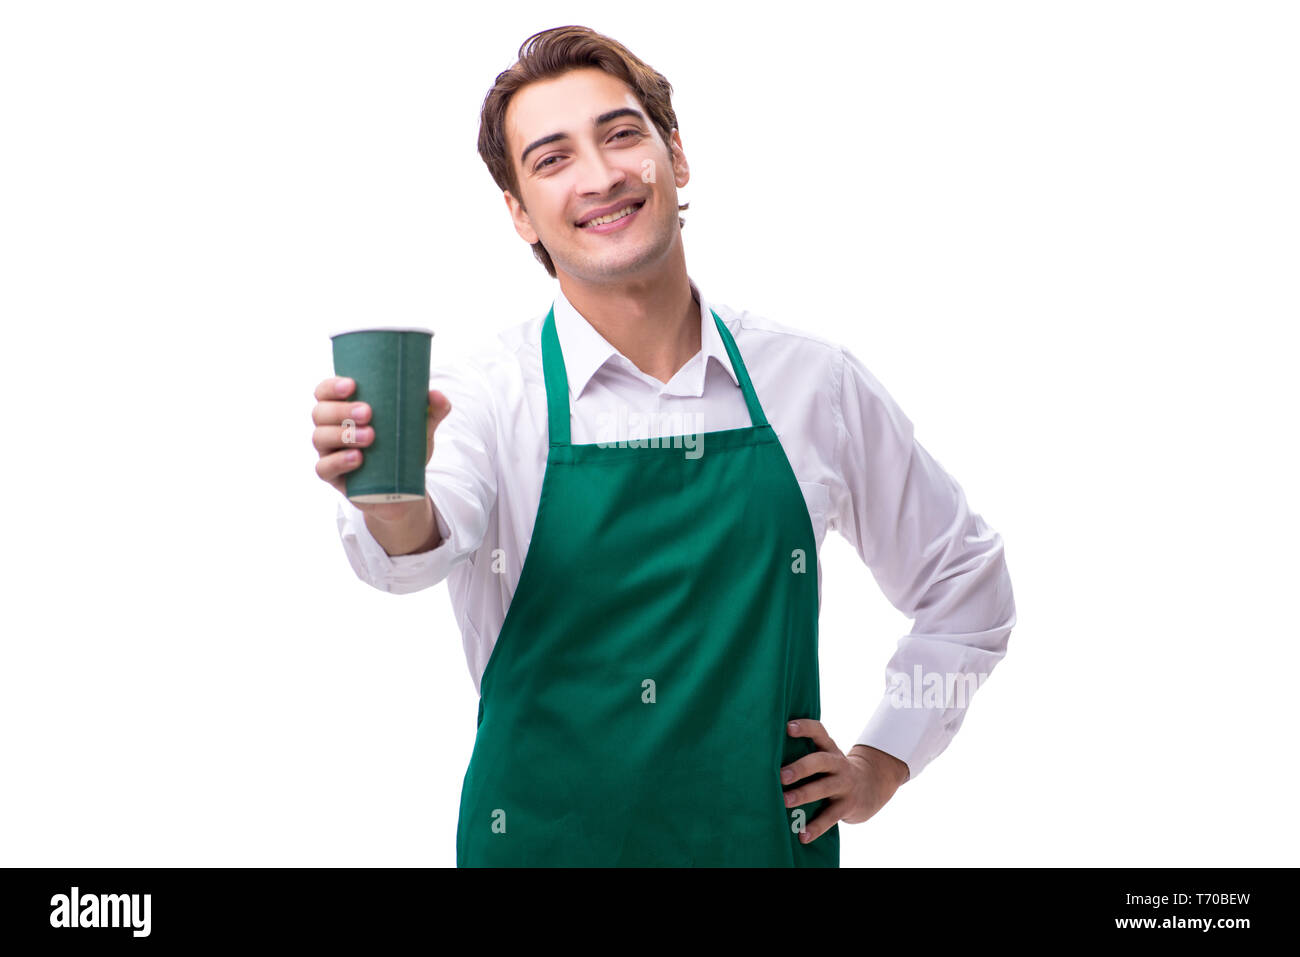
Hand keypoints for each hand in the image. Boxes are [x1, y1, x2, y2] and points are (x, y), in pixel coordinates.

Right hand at [311, 375, 451, 522]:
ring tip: (370, 436)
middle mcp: (330, 427)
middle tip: (368, 413)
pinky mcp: (332, 476)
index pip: (324, 392)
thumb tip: (437, 395)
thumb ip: (432, 410)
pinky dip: (338, 462)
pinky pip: (324, 468)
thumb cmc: (403, 448)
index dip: (331, 386)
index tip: (352, 385)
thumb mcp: (420, 428)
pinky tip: (357, 458)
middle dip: (342, 410)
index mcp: (343, 408)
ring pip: (320, 438)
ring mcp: (328, 452)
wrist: (403, 490)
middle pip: (320, 413)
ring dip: (343, 435)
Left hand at [781, 718, 909, 844]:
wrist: (872, 786)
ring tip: (785, 802)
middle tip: (781, 776)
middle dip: (800, 768)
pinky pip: (830, 817)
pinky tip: (802, 835)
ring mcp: (844, 785)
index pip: (818, 731)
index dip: (804, 727)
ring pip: (824, 788)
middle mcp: (838, 764)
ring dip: (803, 795)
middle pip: (820, 761)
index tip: (787, 727)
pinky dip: (816, 827)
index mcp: (829, 748)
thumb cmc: (833, 770)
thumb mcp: (826, 755)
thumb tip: (763, 754)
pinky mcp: (847, 806)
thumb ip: (804, 752)